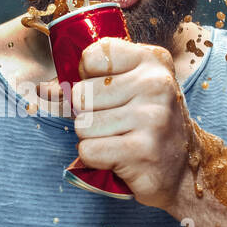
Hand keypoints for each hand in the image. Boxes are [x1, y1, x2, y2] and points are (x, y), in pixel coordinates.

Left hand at [68, 37, 191, 210]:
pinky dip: (97, 158)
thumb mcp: (129, 89)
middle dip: (89, 114)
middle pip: (81, 94)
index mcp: (152, 60)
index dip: (87, 77)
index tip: (107, 91)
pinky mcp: (142, 151)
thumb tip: (41, 88)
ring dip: (94, 138)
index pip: (91, 57)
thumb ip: (86, 81)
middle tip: (117, 123)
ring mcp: (151, 118)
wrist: (184, 170)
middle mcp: (156, 84)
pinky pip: (89, 151)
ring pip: (83, 125)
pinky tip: (120, 157)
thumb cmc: (149, 125)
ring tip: (120, 140)